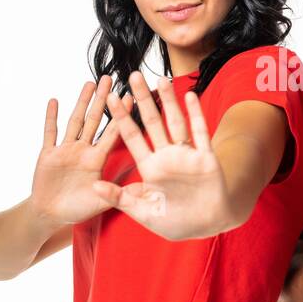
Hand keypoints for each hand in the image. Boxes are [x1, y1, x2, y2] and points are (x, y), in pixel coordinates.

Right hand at [29, 76, 123, 225]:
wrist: (51, 216)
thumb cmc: (78, 209)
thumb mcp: (103, 202)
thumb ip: (119, 190)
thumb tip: (142, 181)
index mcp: (98, 159)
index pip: (113, 133)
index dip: (121, 115)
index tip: (130, 97)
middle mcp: (83, 150)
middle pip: (94, 120)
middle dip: (102, 99)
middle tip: (111, 78)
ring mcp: (66, 150)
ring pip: (75, 121)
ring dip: (81, 102)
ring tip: (90, 83)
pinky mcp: (48, 154)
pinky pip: (50, 132)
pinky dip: (51, 117)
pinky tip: (54, 101)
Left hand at [90, 71, 231, 240]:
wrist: (208, 226)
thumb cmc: (176, 222)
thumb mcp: (144, 212)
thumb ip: (120, 199)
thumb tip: (94, 185)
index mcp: (149, 168)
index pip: (132, 137)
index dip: (122, 118)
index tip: (112, 98)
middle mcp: (166, 156)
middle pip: (152, 122)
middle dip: (142, 99)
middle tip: (133, 75)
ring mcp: (186, 155)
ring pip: (175, 122)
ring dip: (169, 101)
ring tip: (161, 78)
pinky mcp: (206, 158)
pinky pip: (200, 133)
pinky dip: (196, 114)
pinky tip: (190, 96)